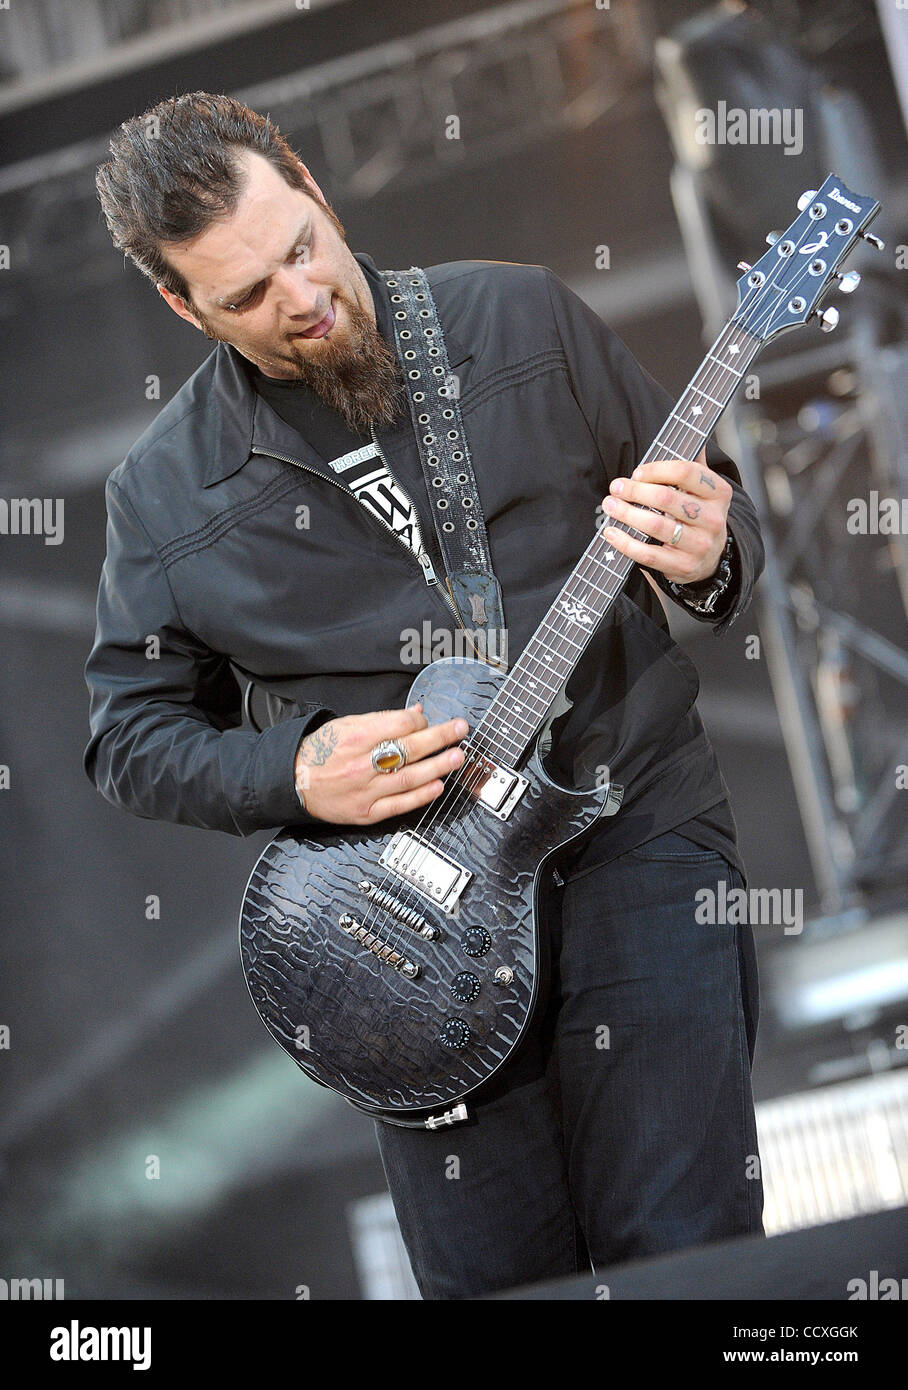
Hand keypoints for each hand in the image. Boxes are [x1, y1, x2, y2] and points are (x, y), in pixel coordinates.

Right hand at [294, 703, 468, 825]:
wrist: (293, 782)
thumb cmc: (318, 752)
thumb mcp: (345, 725)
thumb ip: (381, 720)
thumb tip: (416, 713)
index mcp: (356, 737)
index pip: (399, 725)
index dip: (419, 721)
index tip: (428, 720)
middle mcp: (361, 764)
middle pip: (410, 748)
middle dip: (440, 737)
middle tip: (460, 730)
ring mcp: (365, 790)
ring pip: (409, 777)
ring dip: (438, 767)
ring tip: (457, 757)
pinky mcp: (366, 812)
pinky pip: (399, 804)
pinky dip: (421, 796)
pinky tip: (437, 786)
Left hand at [600, 448, 732, 584]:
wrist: (710, 558)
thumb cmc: (698, 515)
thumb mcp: (704, 489)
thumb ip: (694, 462)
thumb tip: (687, 429)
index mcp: (719, 492)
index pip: (686, 472)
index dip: (656, 470)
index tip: (637, 472)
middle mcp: (714, 519)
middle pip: (666, 498)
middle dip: (634, 491)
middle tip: (615, 488)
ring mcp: (700, 544)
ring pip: (656, 526)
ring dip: (626, 514)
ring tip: (610, 506)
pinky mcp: (684, 566)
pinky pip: (649, 554)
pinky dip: (626, 543)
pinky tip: (611, 533)